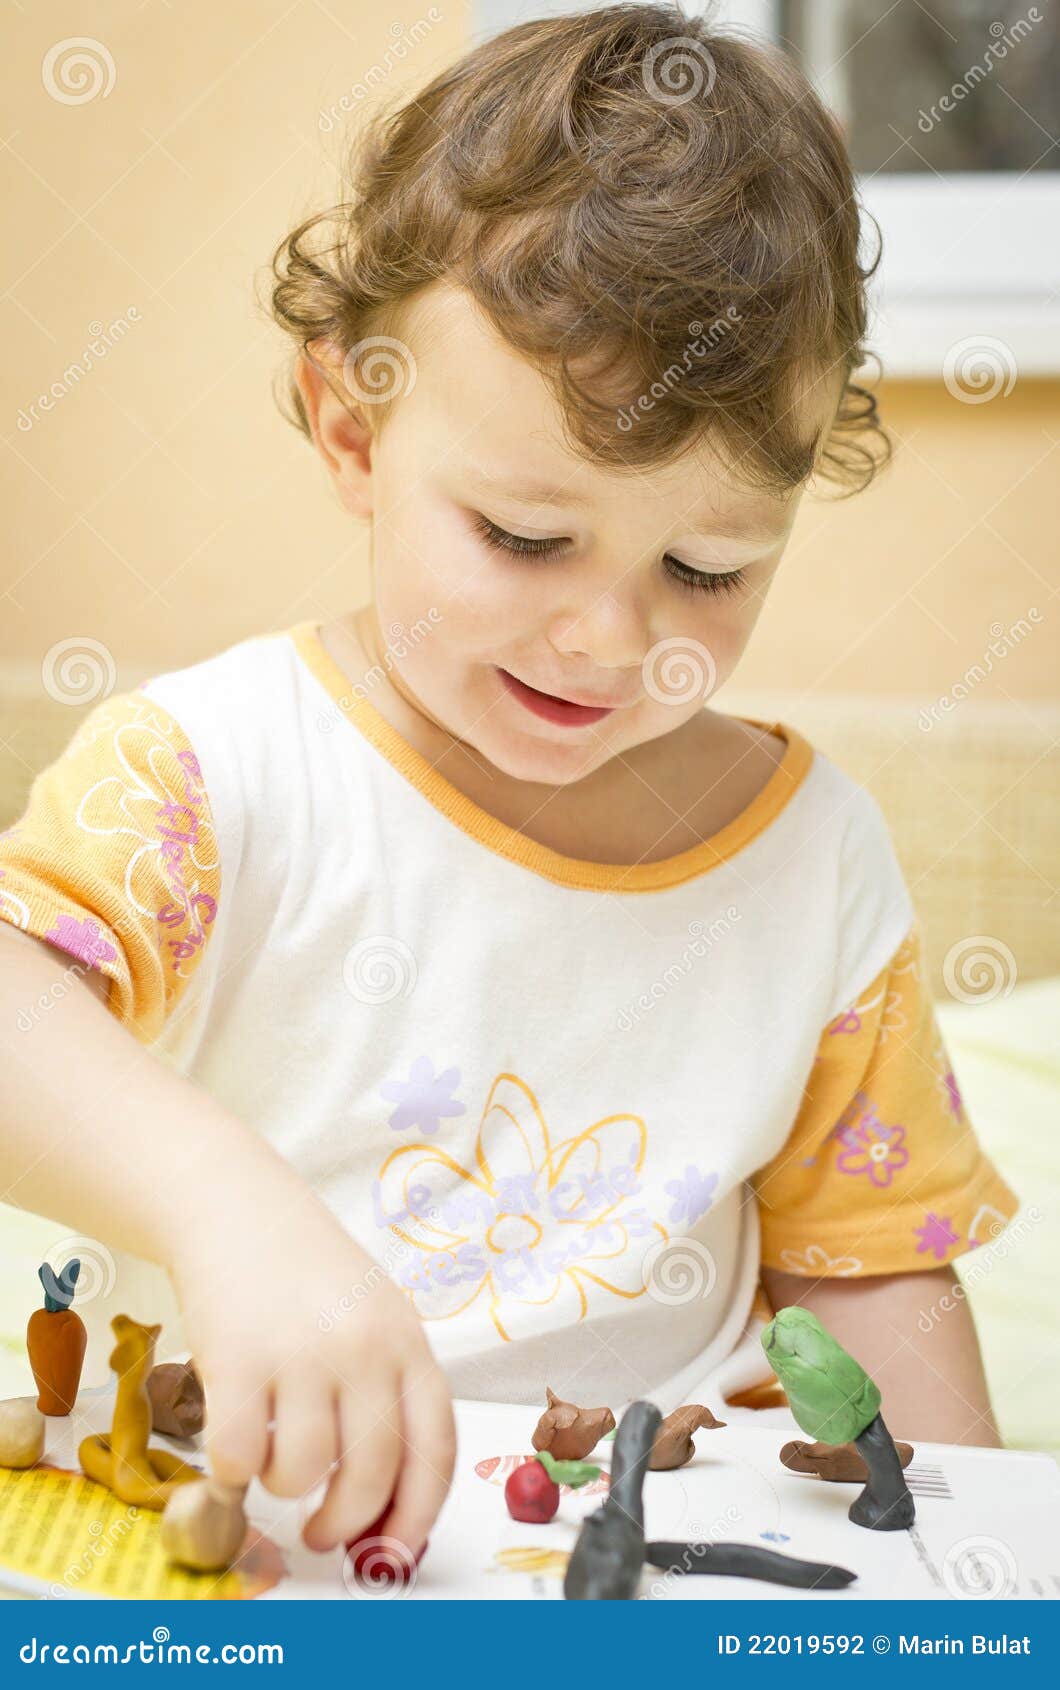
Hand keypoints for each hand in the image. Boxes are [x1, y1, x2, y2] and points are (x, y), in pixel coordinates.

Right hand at [171, 1182, 454, 1556]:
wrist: (236, 1208)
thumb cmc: (306, 1272)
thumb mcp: (373, 1317)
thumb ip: (387, 1392)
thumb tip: (388, 1500)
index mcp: (408, 1341)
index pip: (434, 1450)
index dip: (417, 1516)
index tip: (394, 1551)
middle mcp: (362, 1348)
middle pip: (370, 1476)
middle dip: (343, 1524)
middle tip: (320, 1533)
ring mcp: (300, 1354)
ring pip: (302, 1474)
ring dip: (283, 1486)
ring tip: (272, 1456)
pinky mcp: (237, 1360)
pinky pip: (238, 1456)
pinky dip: (232, 1468)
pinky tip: (234, 1438)